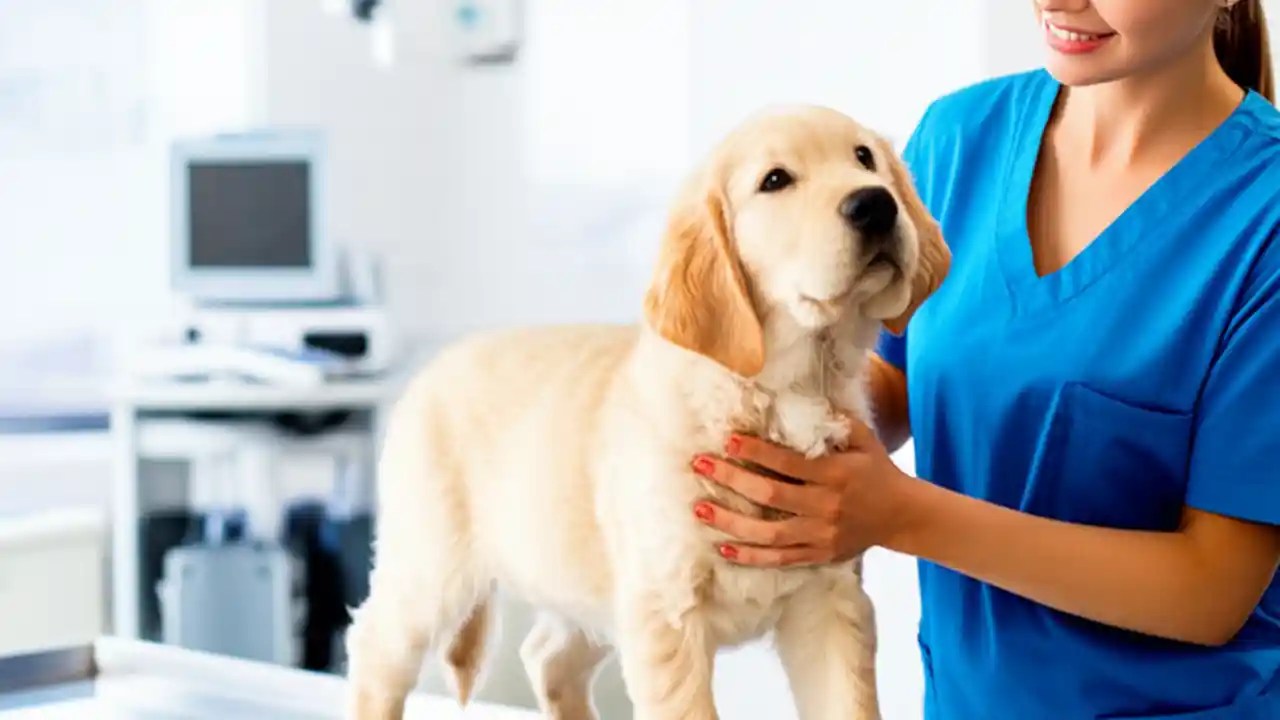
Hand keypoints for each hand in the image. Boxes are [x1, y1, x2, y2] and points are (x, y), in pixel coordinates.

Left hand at [690, 415, 916, 567]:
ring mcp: (821, 534)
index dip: (756, 452)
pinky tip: (724, 548)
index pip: (787, 463)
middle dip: (731, 479)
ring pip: (768, 533)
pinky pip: (779, 559)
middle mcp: (826, 506)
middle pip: (770, 495)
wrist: (902, 515)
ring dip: (731, 522)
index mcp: (835, 474)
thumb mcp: (863, 439)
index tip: (729, 440)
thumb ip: (834, 422)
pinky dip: (751, 556)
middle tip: (700, 464)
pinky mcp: (818, 554)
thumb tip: (796, 402)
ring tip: (701, 509)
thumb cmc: (876, 470)